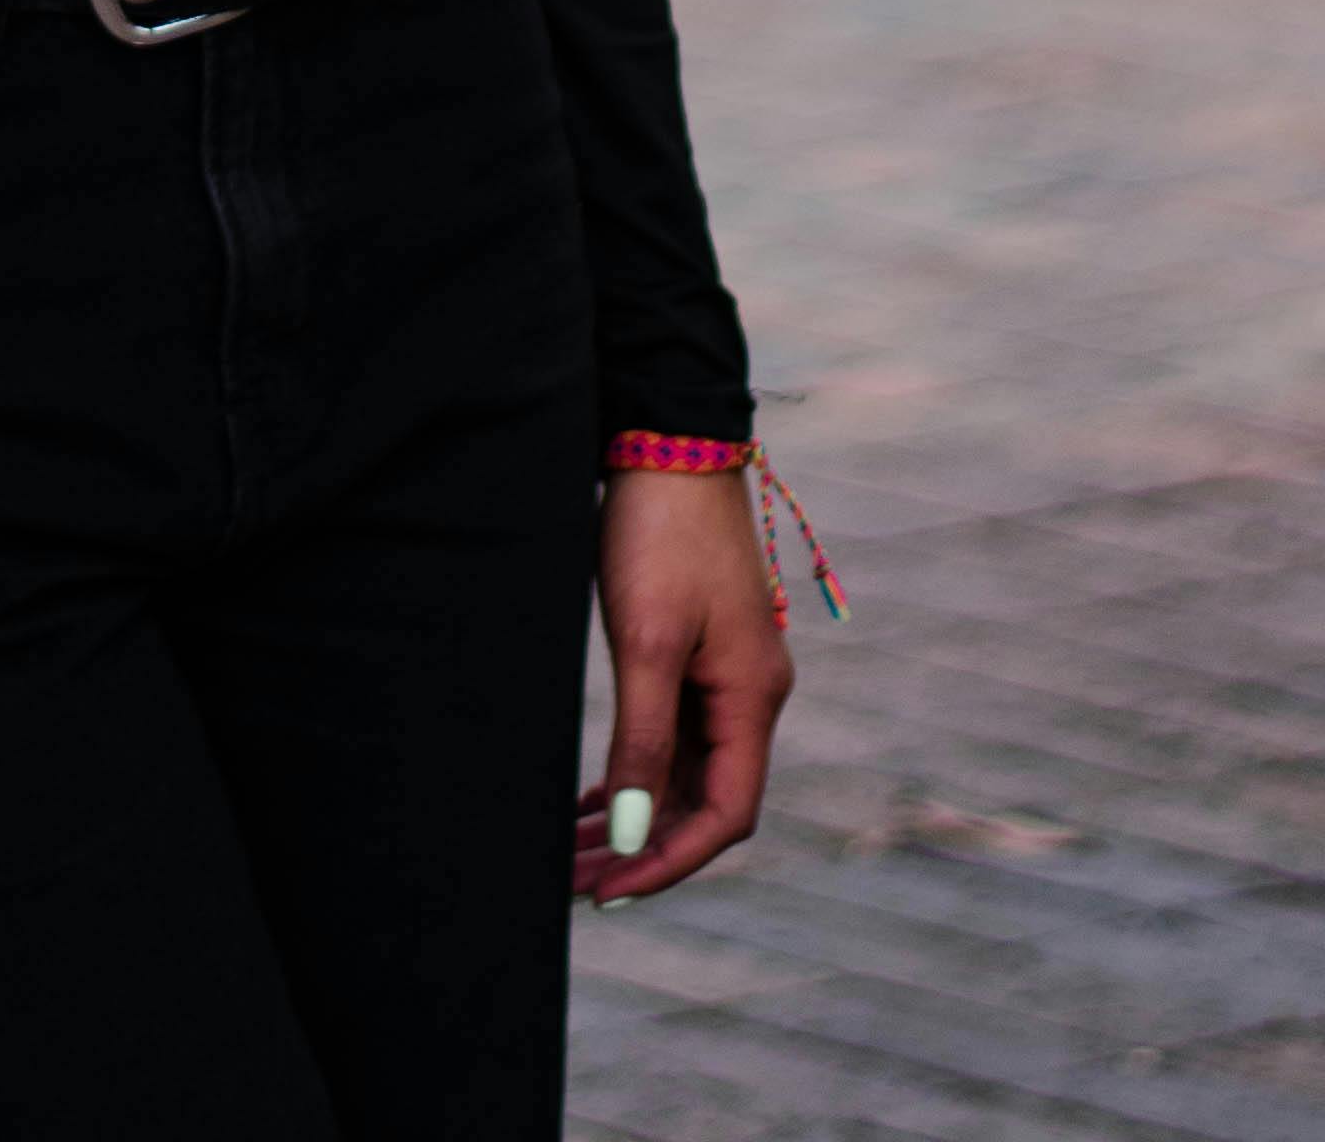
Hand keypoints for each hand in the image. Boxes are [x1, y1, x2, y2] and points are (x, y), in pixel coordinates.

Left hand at [576, 462, 792, 903]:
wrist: (668, 437)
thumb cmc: (659, 533)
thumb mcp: (645, 640)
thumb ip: (644, 741)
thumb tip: (637, 832)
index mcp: (753, 697)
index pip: (726, 814)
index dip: (670, 860)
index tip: (610, 888)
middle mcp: (751, 693)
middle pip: (706, 801)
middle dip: (644, 846)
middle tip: (574, 880)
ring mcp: (728, 671)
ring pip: (686, 772)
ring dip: (635, 813)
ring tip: (571, 851)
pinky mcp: (700, 649)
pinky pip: (676, 736)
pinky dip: (639, 772)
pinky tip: (595, 800)